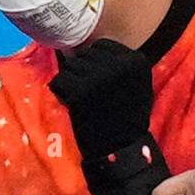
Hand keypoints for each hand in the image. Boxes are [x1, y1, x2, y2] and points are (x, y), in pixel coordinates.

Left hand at [48, 38, 154, 159]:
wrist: (121, 149)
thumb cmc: (126, 117)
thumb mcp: (136, 84)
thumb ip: (120, 64)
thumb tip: (90, 46)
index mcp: (135, 61)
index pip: (102, 45)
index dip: (96, 62)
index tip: (100, 82)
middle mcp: (119, 66)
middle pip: (85, 55)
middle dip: (83, 72)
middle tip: (91, 94)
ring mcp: (99, 78)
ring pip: (70, 66)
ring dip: (71, 82)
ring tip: (84, 101)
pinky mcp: (80, 92)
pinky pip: (59, 81)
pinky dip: (61, 93)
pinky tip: (74, 106)